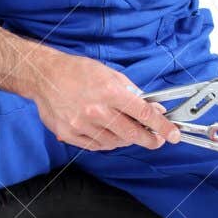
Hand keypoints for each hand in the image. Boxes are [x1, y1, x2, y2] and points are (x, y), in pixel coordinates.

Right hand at [24, 48, 181, 152]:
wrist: (44, 76)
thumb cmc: (77, 72)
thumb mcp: (110, 74)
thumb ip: (133, 93)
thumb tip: (153, 108)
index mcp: (110, 92)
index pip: (144, 114)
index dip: (162, 127)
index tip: (173, 135)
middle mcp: (96, 110)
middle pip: (132, 134)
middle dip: (149, 139)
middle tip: (157, 140)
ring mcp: (81, 124)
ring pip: (115, 142)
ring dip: (125, 139)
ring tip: (125, 129)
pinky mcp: (69, 134)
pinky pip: (96, 146)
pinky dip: (106, 142)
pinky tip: (107, 133)